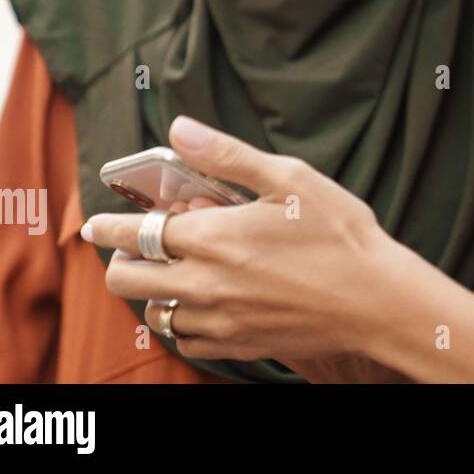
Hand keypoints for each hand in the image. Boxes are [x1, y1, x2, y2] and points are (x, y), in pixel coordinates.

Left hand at [84, 116, 401, 369]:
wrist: (376, 299)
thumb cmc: (339, 233)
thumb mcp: (290, 178)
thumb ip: (228, 155)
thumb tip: (180, 128)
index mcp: (212, 236)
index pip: (133, 232)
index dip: (108, 226)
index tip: (97, 223)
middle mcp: (205, 283)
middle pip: (126, 279)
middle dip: (120, 259)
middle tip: (136, 247)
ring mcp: (219, 319)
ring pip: (154, 312)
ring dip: (154, 290)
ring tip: (174, 272)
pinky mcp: (238, 344)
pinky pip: (185, 341)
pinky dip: (181, 323)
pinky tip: (200, 304)